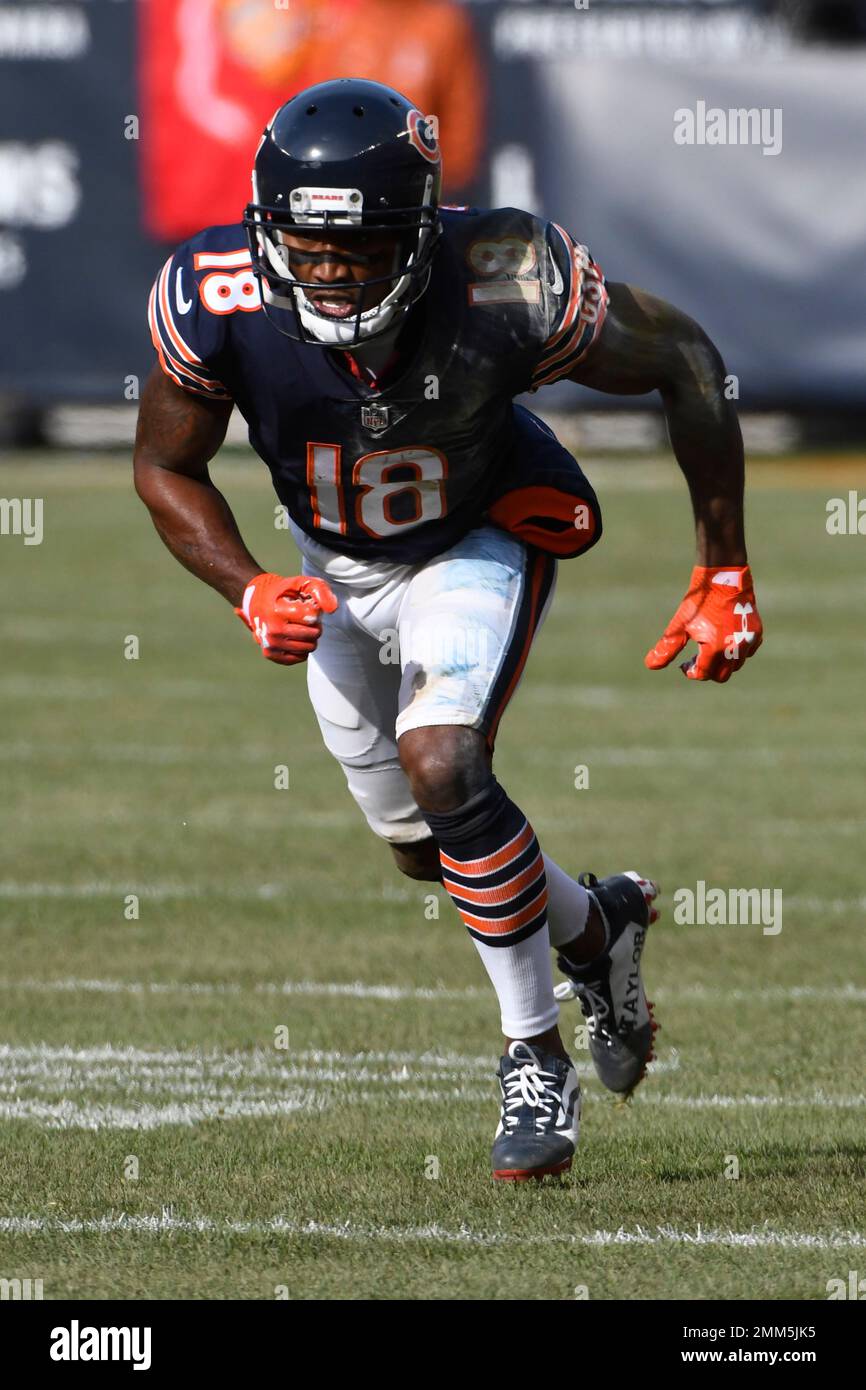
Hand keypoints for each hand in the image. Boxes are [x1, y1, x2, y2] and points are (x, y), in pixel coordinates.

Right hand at [235, 572, 337, 664]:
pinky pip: (300, 657)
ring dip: (311, 637)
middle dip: (315, 624)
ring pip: (309, 647)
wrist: (257, 599)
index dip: (315, 610)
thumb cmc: (283, 591)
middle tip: (306, 617)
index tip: (306, 605)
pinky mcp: (271, 654)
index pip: (312, 617)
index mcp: (277, 611)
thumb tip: (332, 609)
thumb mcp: (301, 583)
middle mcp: (273, 630)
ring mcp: (271, 644)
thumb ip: (319, 590)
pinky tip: (295, 636)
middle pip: (313, 634)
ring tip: (300, 626)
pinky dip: (303, 648)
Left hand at [644, 565, 761, 682]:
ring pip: (736, 665)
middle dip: (708, 671)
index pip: (703, 674)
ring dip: (722, 663)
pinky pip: (748, 652)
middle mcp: (735, 649)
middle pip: (722, 676)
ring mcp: (748, 641)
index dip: (691, 672)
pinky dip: (737, 652)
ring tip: (709, 649)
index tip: (684, 664)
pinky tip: (725, 639)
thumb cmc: (699, 600)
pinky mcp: (757, 632)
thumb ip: (667, 647)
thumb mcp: (680, 624)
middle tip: (696, 658)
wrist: (722, 575)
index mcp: (715, 649)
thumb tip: (651, 665)